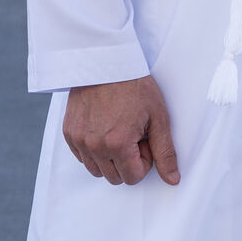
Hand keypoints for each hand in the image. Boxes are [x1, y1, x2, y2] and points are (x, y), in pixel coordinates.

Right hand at [63, 75, 179, 187]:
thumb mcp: (158, 117)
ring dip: (109, 158)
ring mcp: (79, 139)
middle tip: (132, 134)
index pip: (133, 177)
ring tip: (117, 130)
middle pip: (114, 177)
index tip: (144, 138)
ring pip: (96, 170)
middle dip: (127, 162)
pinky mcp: (69, 132)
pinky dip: (93, 149)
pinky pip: (82, 156)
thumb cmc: (133, 84)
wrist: (106, 60)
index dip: (144, 160)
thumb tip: (172, 180)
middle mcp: (94, 145)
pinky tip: (103, 127)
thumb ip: (165, 152)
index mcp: (118, 143)